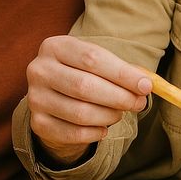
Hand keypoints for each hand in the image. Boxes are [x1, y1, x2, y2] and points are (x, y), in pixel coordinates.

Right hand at [26, 35, 151, 164]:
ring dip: (108, 116)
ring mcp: (35, 97)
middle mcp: (39, 70)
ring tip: (120, 113)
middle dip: (118, 97)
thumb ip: (122, 72)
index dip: (122, 74)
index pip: (92, 59)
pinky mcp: (38, 123)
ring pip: (80, 112)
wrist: (55, 96)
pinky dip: (95, 133)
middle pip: (84, 86)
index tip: (146, 86)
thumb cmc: (85, 74)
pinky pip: (73, 133)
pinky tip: (104, 128)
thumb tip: (146, 85)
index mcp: (55, 46)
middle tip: (138, 103)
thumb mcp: (99, 64)